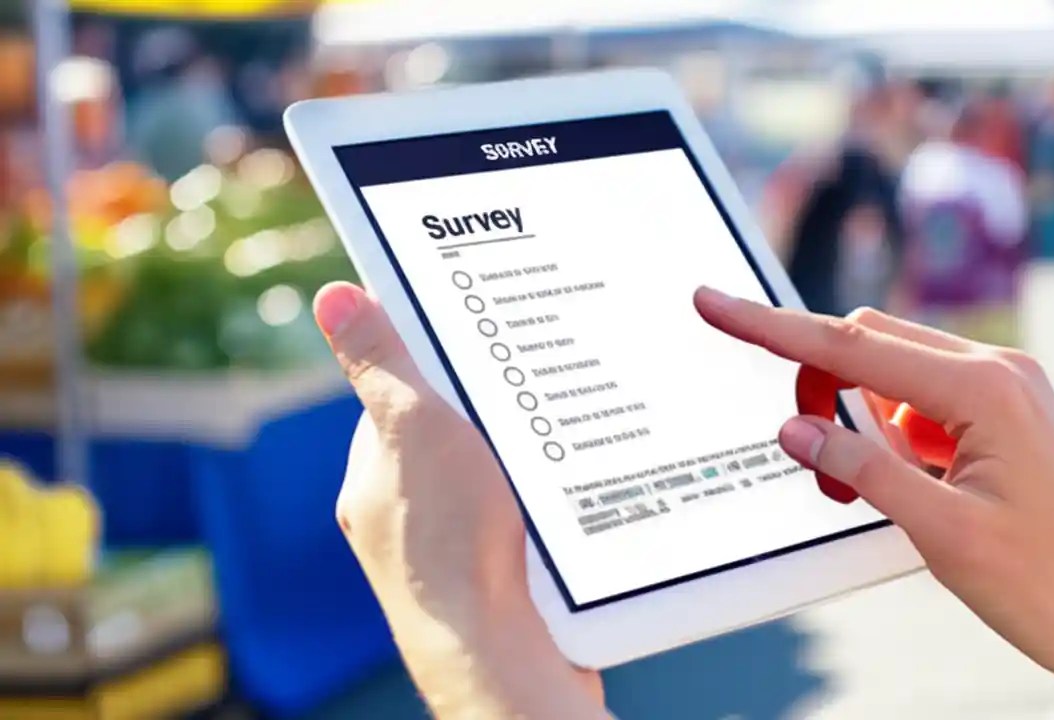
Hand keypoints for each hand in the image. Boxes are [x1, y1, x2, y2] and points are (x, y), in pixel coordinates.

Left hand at [313, 282, 604, 718]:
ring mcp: (448, 553)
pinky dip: (542, 505)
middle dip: (489, 412)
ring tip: (560, 437)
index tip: (479, 336)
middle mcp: (401, 516)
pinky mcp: (495, 581)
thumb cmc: (452, 542)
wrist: (501, 655)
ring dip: (522, 458)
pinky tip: (568, 495)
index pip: (398, 396)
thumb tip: (332, 295)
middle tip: (534, 385)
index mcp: (371, 477)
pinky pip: (521, 522)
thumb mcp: (414, 426)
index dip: (437, 363)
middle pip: (449, 438)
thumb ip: (380, 363)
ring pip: (490, 481)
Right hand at [694, 288, 1053, 678]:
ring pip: (892, 370)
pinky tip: (905, 481)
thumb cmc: (1047, 582)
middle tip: (807, 447)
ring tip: (861, 485)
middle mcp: (998, 372)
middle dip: (820, 382)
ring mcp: (1005, 388)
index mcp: (986, 388)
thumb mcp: (941, 532)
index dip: (773, 328)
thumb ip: (861, 470)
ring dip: (858, 414)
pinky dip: (890, 430)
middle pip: (870, 342)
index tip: (717, 305)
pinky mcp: (1002, 412)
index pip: (852, 346)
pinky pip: (921, 398)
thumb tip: (795, 429)